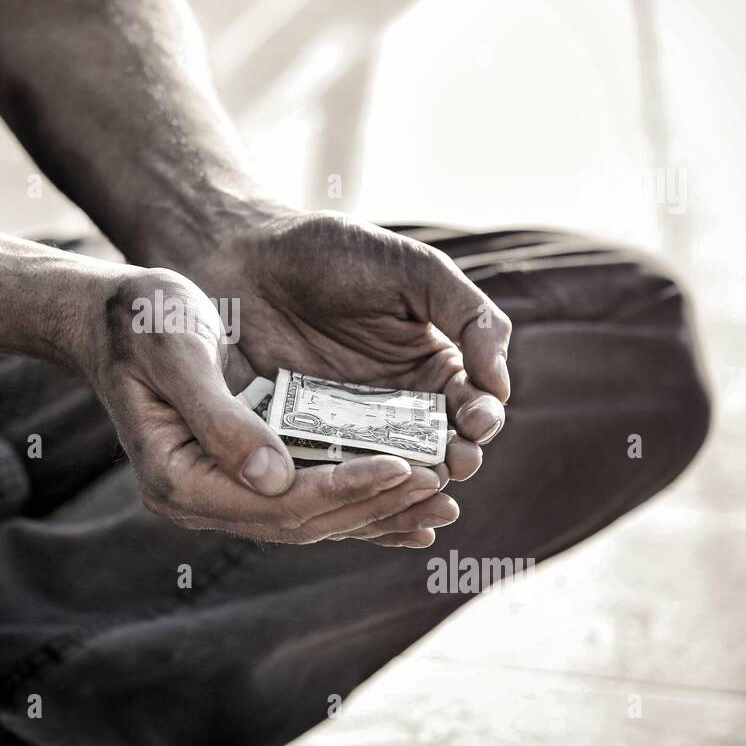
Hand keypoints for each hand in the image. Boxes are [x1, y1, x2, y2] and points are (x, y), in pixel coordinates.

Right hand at [82, 267, 456, 546]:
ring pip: (307, 518)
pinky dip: (352, 502)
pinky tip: (400, 502)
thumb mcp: (177, 353)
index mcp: (176, 477)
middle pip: (299, 520)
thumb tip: (277, 477)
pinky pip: (301, 500)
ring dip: (373, 512)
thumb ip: (221, 418)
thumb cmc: (140, 322)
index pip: (277, 501)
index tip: (404, 464)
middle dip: (374, 505)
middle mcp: (195, 499)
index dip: (345, 487)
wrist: (110, 317)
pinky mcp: (235, 476)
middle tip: (442, 484)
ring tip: (438, 499)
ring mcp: (215, 493)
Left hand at [182, 207, 512, 534]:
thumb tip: (503, 387)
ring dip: (405, 484)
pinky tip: (356, 491)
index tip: (478, 422)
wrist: (242, 255)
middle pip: (436, 450)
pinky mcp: (297, 441)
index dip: (482, 419)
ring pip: (384, 472)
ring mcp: (345, 428)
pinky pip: (326, 474)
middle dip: (452, 461)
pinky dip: (343, 491)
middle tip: (452, 464)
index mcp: (430, 366)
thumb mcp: (415, 271)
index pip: (472, 406)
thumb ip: (469, 317)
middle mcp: (394, 406)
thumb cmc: (333, 253)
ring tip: (413, 482)